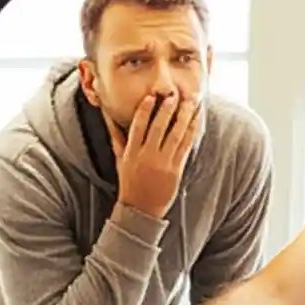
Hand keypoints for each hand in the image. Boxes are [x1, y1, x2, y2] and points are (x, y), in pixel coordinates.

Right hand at [105, 93, 201, 218]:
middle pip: (158, 128)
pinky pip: (186, 146)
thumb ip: (116, 136)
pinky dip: (192, 131)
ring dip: (184, 116)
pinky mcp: (176, 169)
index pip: (138, 126)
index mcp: (131, 152)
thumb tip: (108, 116)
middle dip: (167, 110)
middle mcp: (147, 156)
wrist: (141, 209)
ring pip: (175, 134)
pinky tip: (196, 119)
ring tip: (191, 101)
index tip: (151, 96)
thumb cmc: (129, 182)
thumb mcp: (119, 159)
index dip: (144, 110)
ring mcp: (163, 163)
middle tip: (174, 94)